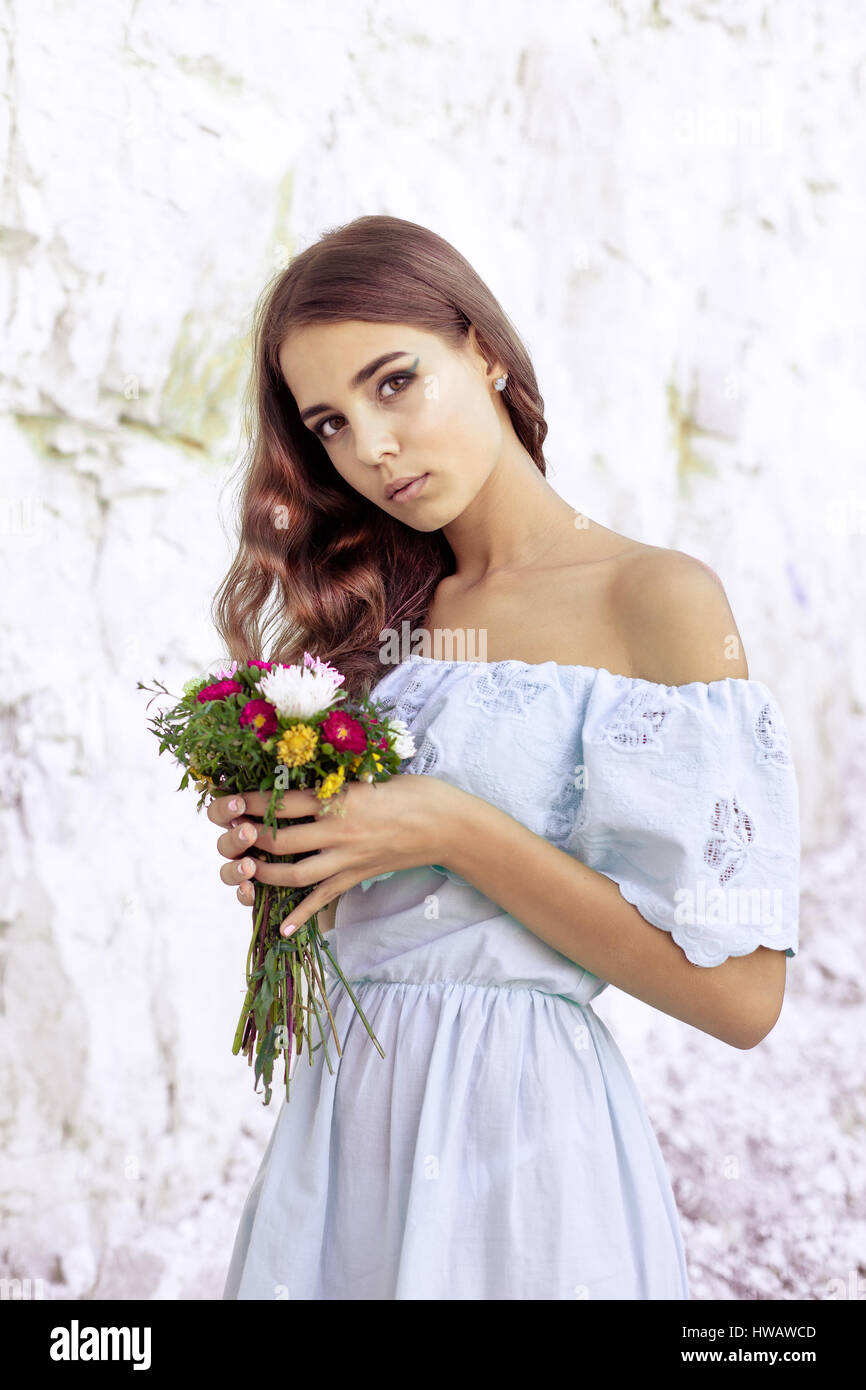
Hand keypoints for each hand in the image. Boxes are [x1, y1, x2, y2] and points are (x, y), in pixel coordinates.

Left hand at [207, 774, 461, 935]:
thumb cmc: (411, 790)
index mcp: (339, 798)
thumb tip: (297, 778)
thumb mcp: (369, 774)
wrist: (446, 824)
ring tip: (244, 870)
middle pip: (281, 840)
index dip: (249, 803)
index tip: (227, 802)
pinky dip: (303, 915)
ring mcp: (348, 858)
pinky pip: (325, 898)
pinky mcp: (358, 876)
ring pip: (296, 874)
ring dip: (265, 875)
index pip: (282, 802)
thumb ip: (333, 780)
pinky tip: (283, 928)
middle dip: (248, 839)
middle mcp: (339, 831)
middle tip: (228, 835)